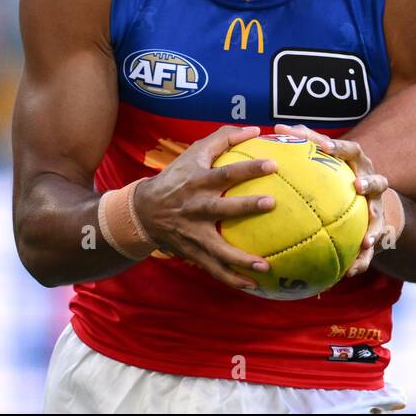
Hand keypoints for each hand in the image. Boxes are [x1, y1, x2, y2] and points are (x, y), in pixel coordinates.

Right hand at [133, 125, 276, 291]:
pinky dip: (232, 279)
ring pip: (217, 249)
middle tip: (272, 203)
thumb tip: (254, 129)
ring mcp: (193, 233)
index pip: (225, 173)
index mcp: (197, 182)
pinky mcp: (192, 253)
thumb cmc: (176, 178)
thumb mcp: (194, 153)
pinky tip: (254, 286)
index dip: (248, 168)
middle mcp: (195, 208)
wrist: (142, 212)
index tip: (272, 164)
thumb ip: (223, 138)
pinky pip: (214, 269)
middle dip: (247, 206)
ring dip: (240, 259)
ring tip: (265, 266)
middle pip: (222, 209)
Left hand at [274, 123, 392, 278]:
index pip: (352, 151)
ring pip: (379, 219)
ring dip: (373, 229)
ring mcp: (376, 210)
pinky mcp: (375, 233)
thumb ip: (304, 145)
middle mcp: (372, 185)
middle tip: (357, 186)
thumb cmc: (338, 176)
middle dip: (369, 182)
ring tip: (366, 241)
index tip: (326, 146)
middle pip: (378, 181)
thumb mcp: (325, 160)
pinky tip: (350, 272)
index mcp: (358, 164)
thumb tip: (276, 129)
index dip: (340, 147)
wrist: (368, 203)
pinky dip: (362, 261)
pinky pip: (369, 251)